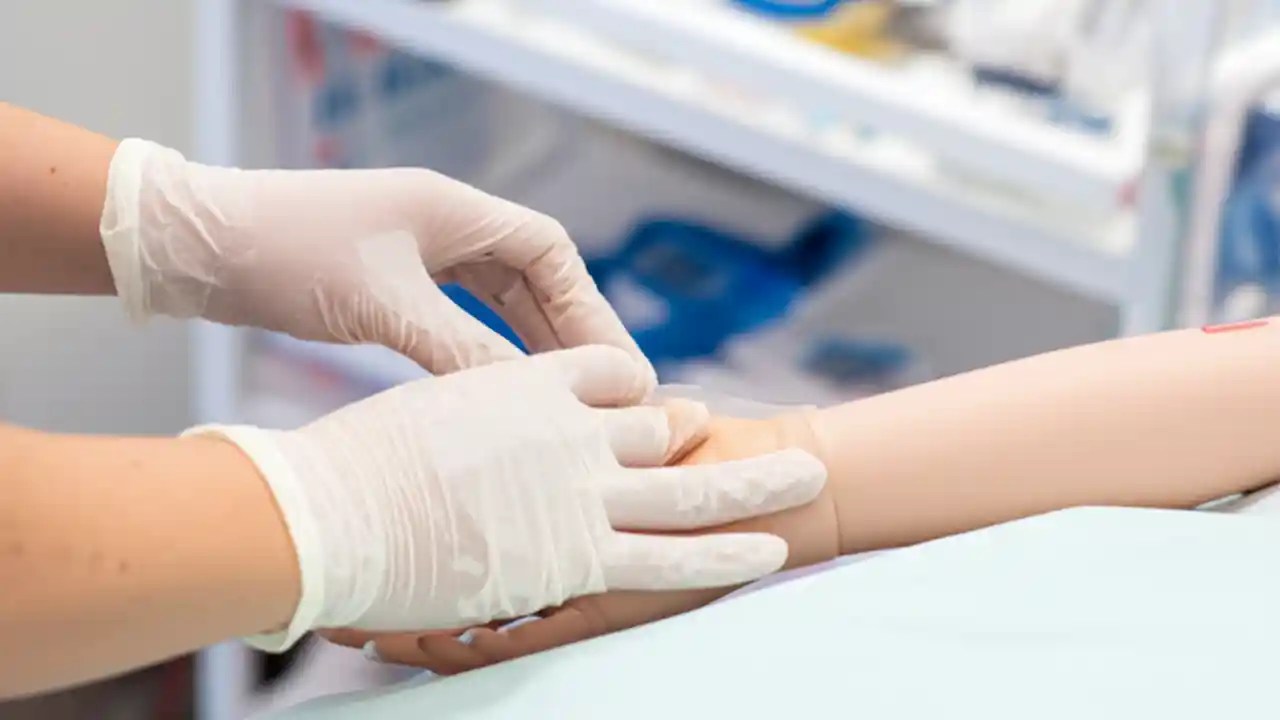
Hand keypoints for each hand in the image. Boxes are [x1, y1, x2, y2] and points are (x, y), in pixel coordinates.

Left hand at [99, 139, 650, 380]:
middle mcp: (444, 224)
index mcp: (453, 209)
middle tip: (610, 394)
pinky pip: (461, 315)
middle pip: (534, 277)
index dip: (589, 308)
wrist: (197, 246)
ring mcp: (418, 252)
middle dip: (571, 334)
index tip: (616, 365)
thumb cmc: (286, 254)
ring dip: (535, 346)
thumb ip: (462, 351)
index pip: (549, 251)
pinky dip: (488, 349)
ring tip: (569, 401)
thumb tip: (532, 401)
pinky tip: (504, 388)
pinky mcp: (391, 281)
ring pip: (500, 299)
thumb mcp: (384, 306)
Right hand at [321, 413, 839, 672]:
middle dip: (695, 428)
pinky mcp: (579, 554)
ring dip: (758, 480)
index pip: (605, 370)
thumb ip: (469, 412)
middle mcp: (571, 427)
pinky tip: (771, 552)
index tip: (651, 401)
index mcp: (528, 383)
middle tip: (727, 432)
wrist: (327, 512)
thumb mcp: (425, 413)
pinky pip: (672, 557)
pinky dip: (727, 554)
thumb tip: (464, 426)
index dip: (634, 386)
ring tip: (811, 475)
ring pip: (693, 481)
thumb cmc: (352, 466)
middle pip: (656, 421)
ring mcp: (583, 490)